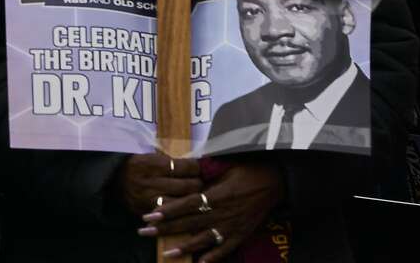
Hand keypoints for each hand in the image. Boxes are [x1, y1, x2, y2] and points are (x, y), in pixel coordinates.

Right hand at [116, 152, 202, 216]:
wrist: (113, 180)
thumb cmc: (137, 165)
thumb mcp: (152, 157)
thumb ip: (172, 162)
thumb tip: (196, 165)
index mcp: (154, 165)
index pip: (187, 167)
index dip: (198, 168)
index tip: (200, 168)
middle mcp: (153, 183)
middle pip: (189, 186)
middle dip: (198, 184)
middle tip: (200, 182)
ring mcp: (151, 200)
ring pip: (183, 203)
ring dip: (192, 200)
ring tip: (194, 196)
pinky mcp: (148, 212)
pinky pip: (171, 214)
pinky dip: (179, 211)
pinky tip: (184, 207)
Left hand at [140, 161, 283, 261]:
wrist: (275, 182)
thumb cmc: (248, 170)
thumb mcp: (226, 166)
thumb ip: (206, 171)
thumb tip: (185, 168)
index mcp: (217, 194)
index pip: (186, 204)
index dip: (167, 210)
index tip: (149, 215)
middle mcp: (222, 212)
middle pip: (189, 223)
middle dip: (165, 229)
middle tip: (144, 232)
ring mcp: (231, 226)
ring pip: (203, 239)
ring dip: (183, 246)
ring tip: (166, 253)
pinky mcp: (241, 234)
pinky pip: (225, 249)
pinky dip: (213, 258)